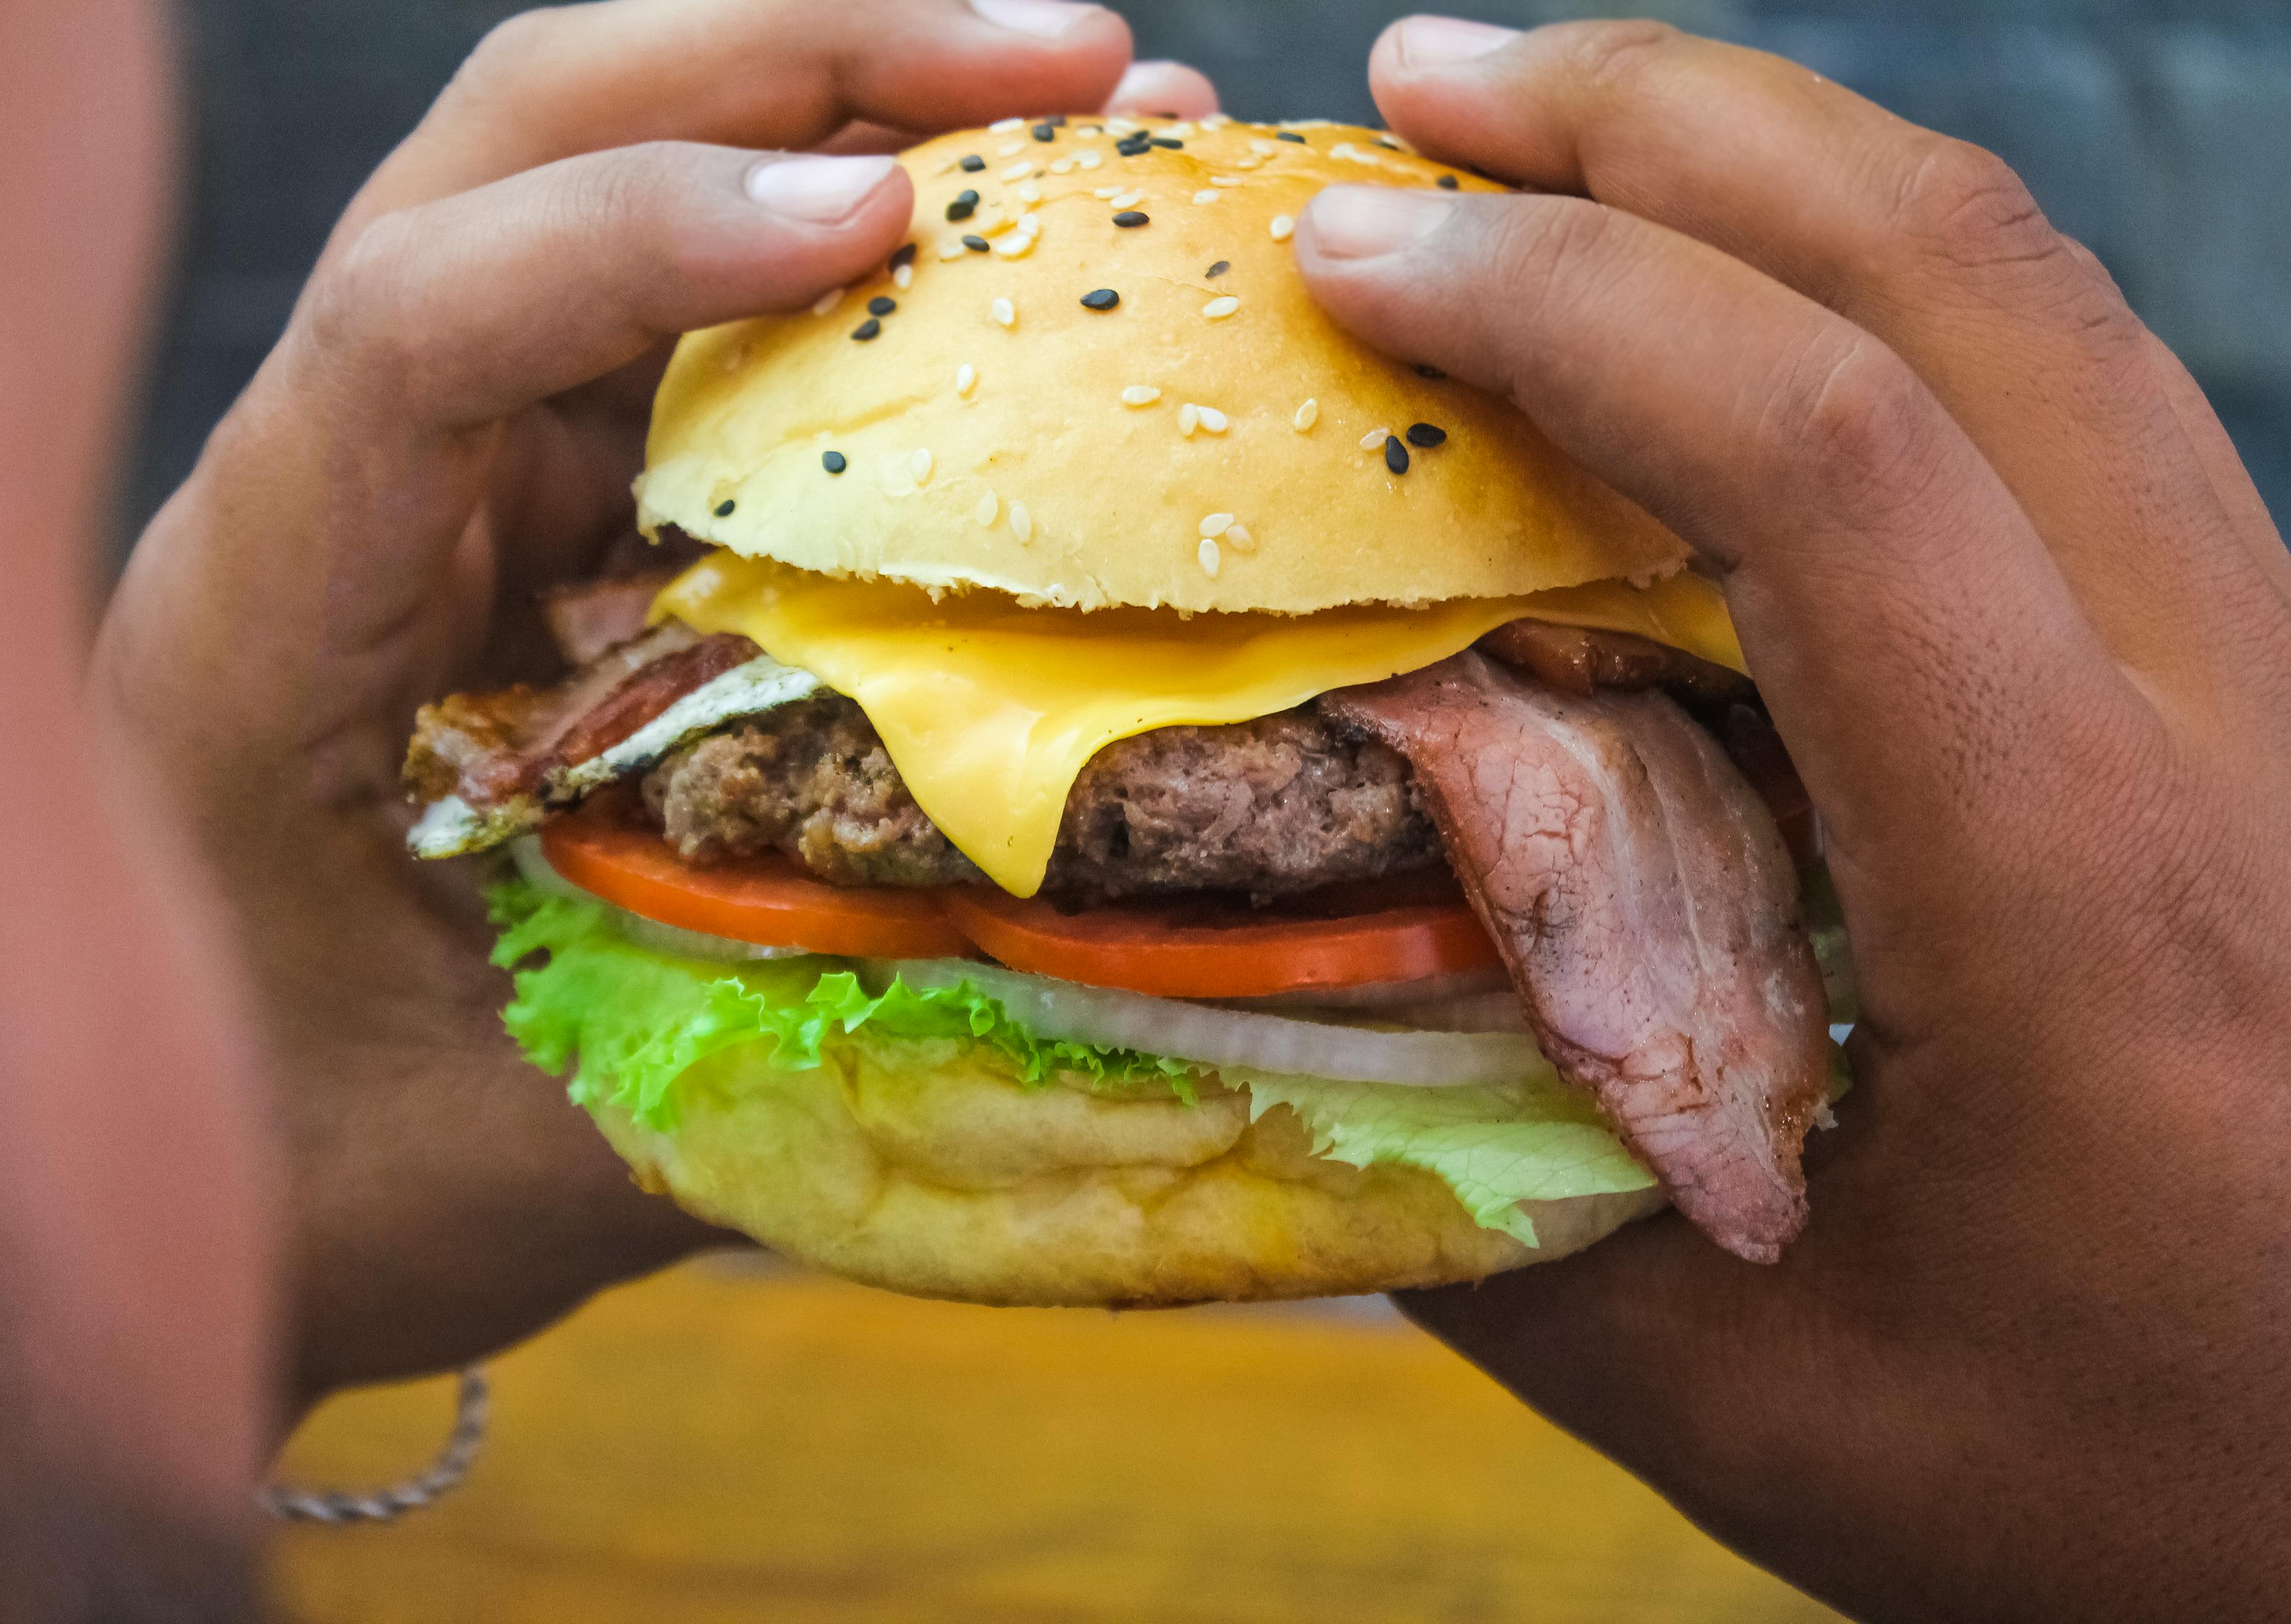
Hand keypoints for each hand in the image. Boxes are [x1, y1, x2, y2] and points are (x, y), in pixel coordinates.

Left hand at [94, 0, 1202, 1410]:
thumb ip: (747, 1044)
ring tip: (1100, 122)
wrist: (207, 1186)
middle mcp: (349, 487)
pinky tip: (1028, 272)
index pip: (411, 325)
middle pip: (529, 141)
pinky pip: (710, 335)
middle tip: (1076, 62)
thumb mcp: (518, 1140)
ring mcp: (453, 479)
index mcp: (266, 613)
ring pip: (629, 188)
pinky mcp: (548, 511)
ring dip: (861, 116)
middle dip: (801, 59)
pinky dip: (871, 280)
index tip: (881, 223)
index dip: (640, 237)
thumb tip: (1049, 952)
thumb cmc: (312, 1175)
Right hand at [1294, 17, 2290, 1620]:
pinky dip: (1867, 282)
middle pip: (1963, 270)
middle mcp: (2234, 722)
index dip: (1568, 298)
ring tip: (1546, 136)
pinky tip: (1724, 307)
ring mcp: (2286, 671)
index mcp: (2089, 906)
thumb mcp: (1750, 1402)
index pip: (1831, 463)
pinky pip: (2072, 384)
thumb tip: (1254, 1002)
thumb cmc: (2114, 1500)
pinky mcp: (2277, 675)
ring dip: (1771, 162)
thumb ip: (1487, 1198)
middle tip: (1423, 82)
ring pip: (2040, 288)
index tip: (1348, 250)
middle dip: (1663, 118)